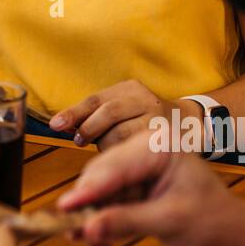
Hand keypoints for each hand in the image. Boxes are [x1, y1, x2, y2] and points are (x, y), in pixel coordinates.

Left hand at [49, 79, 195, 149]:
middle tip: (79, 141)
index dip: (74, 112)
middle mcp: (144, 98)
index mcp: (129, 88)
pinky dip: (121, 155)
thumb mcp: (122, 110)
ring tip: (105, 150)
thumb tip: (61, 125)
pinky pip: (134, 149)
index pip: (95, 99)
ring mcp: (157, 117)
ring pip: (121, 133)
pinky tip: (120, 157)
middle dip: (89, 129)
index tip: (55, 125)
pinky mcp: (165, 137)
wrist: (189, 125)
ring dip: (106, 145)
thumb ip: (94, 116)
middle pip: (108, 112)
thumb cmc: (144, 121)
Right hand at [57, 128, 244, 245]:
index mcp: (159, 145)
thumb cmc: (214, 220)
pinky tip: (101, 240)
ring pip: (100, 189)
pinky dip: (103, 221)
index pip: (114, 167)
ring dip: (93, 217)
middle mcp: (145, 149)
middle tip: (74, 232)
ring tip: (91, 243)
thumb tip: (88, 227)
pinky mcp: (135, 183)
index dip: (87, 190)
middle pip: (101, 174)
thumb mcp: (169, 222)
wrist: (232, 232)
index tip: (65, 209)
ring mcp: (139, 166)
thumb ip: (126, 222)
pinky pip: (108, 200)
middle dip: (87, 206)